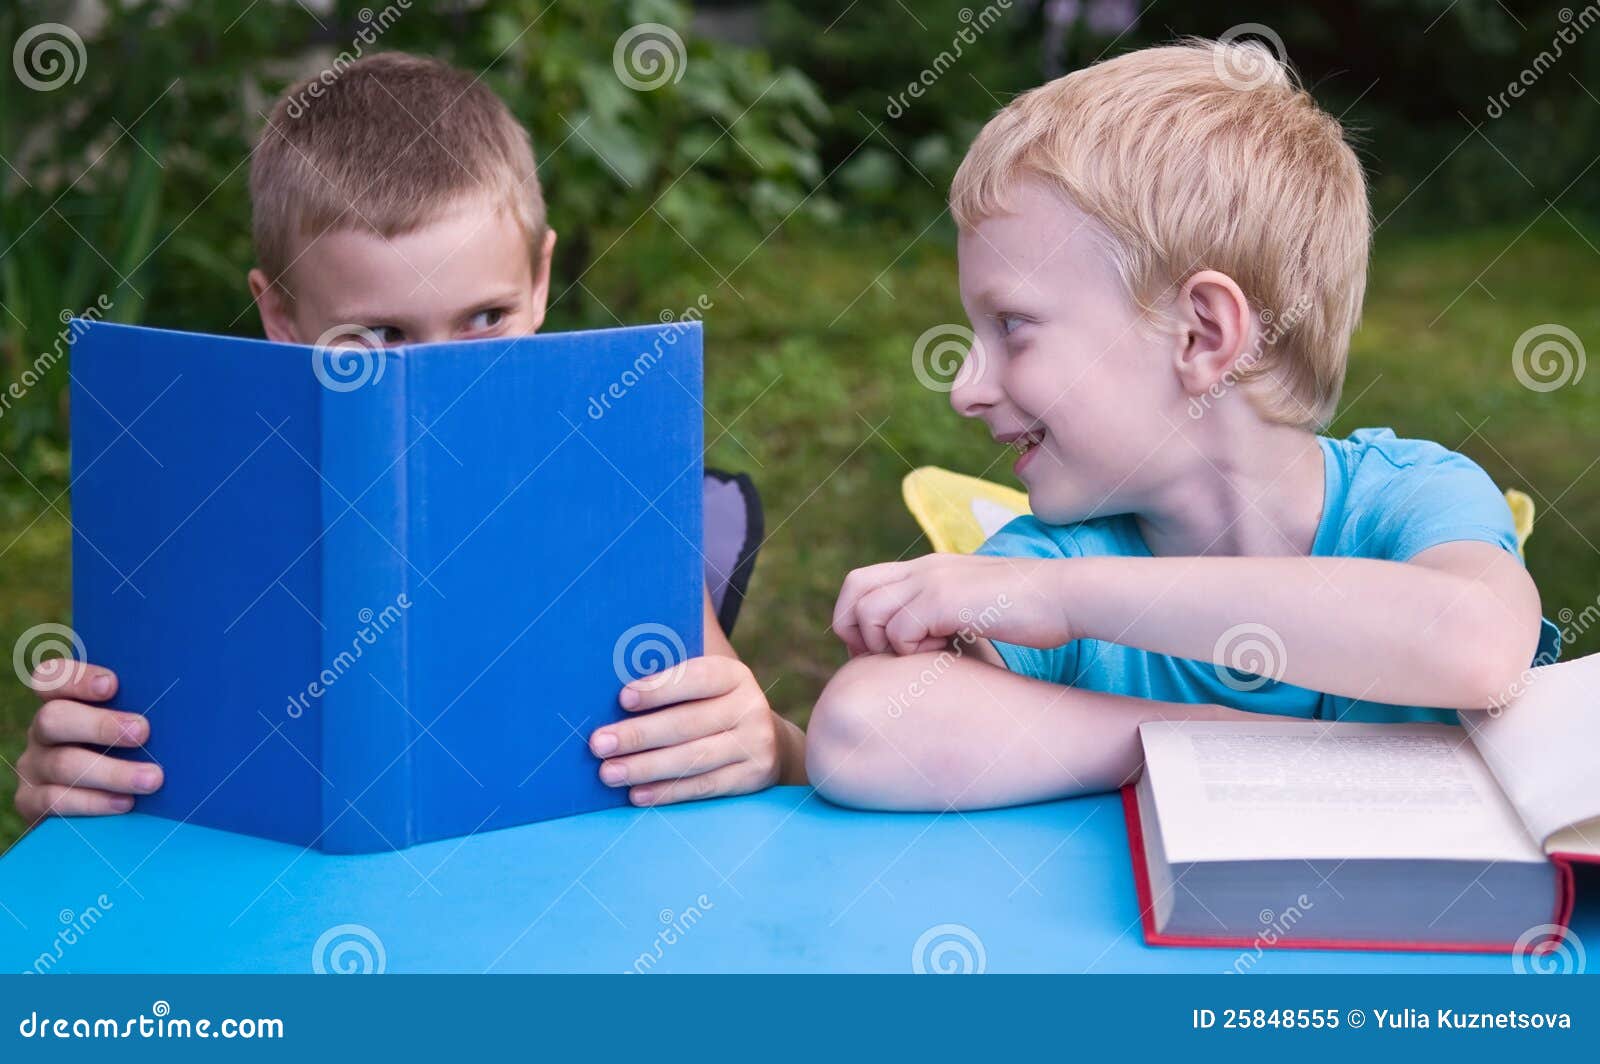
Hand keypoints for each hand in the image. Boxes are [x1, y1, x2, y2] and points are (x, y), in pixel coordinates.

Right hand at [14, 660, 161, 823]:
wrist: (89, 814)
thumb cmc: (128, 754)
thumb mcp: (130, 728)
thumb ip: (141, 711)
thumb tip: (191, 703)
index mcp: (63, 703)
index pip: (52, 678)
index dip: (77, 679)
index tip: (112, 684)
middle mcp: (43, 732)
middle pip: (54, 719)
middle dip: (101, 725)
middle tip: (143, 732)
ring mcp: (34, 767)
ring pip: (63, 764)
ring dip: (112, 772)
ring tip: (152, 779)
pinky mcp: (31, 802)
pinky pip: (55, 801)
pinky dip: (94, 802)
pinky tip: (124, 804)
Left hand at [588, 655, 795, 805]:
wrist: (765, 743)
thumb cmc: (711, 708)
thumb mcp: (702, 688)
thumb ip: (669, 686)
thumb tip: (610, 695)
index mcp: (733, 675)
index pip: (696, 678)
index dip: (659, 688)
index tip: (622, 698)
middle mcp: (750, 707)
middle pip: (688, 723)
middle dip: (639, 734)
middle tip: (599, 744)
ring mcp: (755, 744)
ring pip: (694, 758)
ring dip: (646, 767)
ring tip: (609, 773)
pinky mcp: (753, 777)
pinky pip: (704, 786)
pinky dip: (667, 791)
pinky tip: (637, 794)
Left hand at [832, 554, 1072, 656]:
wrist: (1066, 596)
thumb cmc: (1030, 612)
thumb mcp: (975, 607)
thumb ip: (944, 617)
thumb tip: (923, 646)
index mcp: (928, 568)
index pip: (862, 581)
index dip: (855, 617)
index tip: (874, 650)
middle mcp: (923, 568)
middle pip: (853, 589)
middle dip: (853, 628)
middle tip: (877, 657)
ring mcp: (931, 581)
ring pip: (869, 612)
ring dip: (882, 644)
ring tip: (917, 656)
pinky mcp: (943, 600)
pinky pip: (899, 631)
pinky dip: (911, 651)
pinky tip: (943, 653)